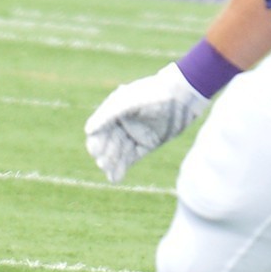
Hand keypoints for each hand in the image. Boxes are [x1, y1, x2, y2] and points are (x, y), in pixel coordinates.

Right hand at [84, 62, 210, 181]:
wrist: (182, 96)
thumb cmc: (152, 94)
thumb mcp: (127, 102)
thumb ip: (107, 115)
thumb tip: (88, 130)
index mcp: (113, 111)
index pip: (100, 130)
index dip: (96, 141)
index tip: (95, 152)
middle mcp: (123, 123)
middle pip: (109, 142)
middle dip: (105, 154)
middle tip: (103, 164)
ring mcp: (135, 133)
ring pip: (120, 152)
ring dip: (113, 164)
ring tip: (110, 175)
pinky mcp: (148, 143)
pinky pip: (133, 157)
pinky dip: (124, 167)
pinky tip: (116, 177)